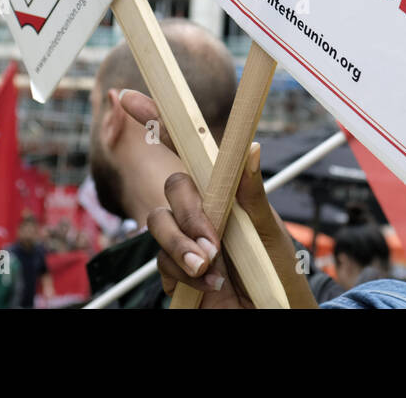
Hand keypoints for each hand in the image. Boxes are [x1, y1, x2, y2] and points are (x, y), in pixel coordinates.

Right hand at [118, 90, 319, 308]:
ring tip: (212, 267)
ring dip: (182, 247)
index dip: (157, 120)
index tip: (130, 97)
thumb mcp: (267, 228)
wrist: (272, 309)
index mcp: (221, 190)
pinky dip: (182, 273)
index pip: (186, 149)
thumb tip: (252, 146)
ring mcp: (183, 239)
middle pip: (170, 187)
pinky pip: (160, 263)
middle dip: (187, 214)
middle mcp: (199, 210)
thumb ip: (252, 193)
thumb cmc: (276, 268)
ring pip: (158, 225)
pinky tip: (208, 284)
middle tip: (214, 243)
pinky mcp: (174, 272)